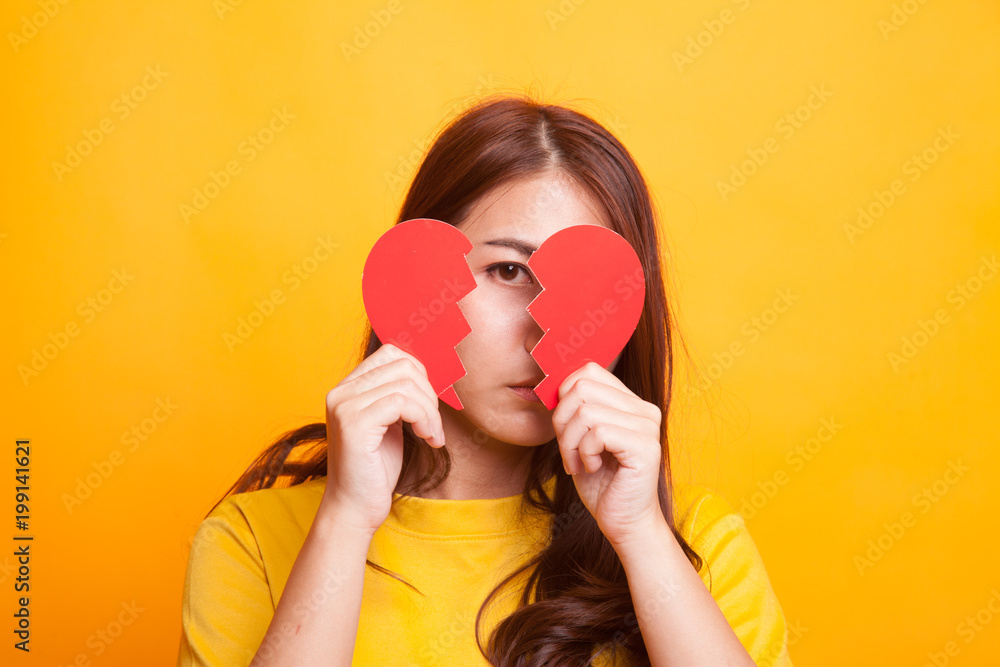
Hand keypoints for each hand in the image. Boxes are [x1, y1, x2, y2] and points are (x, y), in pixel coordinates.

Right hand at [322, 344, 444, 535]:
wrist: (355, 508)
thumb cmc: (376, 468)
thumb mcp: (391, 422)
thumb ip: (399, 395)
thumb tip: (430, 369)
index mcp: (348, 387)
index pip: (392, 352)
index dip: (421, 373)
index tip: (430, 403)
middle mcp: (341, 391)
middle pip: (403, 365)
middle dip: (429, 393)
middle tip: (433, 423)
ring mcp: (344, 406)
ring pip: (406, 384)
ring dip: (430, 410)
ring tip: (432, 434)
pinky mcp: (353, 424)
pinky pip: (402, 403)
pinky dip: (424, 419)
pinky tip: (428, 439)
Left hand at [551, 362, 665, 547]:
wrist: (624, 523)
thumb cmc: (601, 483)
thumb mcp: (582, 438)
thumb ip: (575, 409)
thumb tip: (552, 383)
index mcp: (631, 403)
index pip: (589, 370)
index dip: (564, 395)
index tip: (563, 426)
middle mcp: (644, 409)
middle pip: (582, 387)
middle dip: (562, 420)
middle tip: (568, 450)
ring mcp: (647, 426)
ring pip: (585, 411)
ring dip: (570, 442)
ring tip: (579, 462)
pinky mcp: (645, 447)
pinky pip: (597, 432)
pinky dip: (584, 452)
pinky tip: (592, 468)